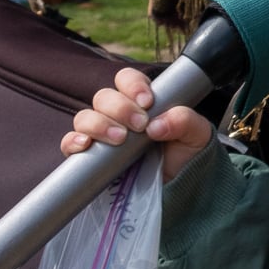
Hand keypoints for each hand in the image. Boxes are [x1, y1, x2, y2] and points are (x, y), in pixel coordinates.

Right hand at [61, 67, 213, 180]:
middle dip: (120, 108)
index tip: (147, 102)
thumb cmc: (187, 156)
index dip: (133, 85)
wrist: (180, 189)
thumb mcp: (197, 135)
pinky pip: (70, 143)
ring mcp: (102, 135)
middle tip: (139, 126)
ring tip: (119, 139)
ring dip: (99, 124)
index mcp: (141, 101)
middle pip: (104, 97)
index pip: (127, 79)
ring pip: (85, 117)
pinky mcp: (91, 157)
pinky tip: (86, 144)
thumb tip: (156, 125)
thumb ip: (185, 121)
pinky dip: (74, 140)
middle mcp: (118, 114)